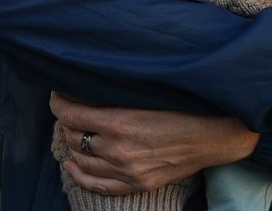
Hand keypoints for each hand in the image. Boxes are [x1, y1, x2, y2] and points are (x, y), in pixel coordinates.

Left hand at [50, 93, 256, 196]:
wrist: (214, 134)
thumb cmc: (183, 106)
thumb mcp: (144, 93)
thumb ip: (114, 93)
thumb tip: (86, 86)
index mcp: (118, 122)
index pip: (69, 113)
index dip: (58, 101)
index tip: (58, 93)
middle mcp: (117, 150)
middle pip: (72, 135)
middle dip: (66, 120)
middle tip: (71, 109)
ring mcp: (126, 171)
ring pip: (80, 158)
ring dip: (72, 143)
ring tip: (74, 130)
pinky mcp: (137, 184)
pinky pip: (97, 185)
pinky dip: (79, 174)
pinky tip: (72, 165)